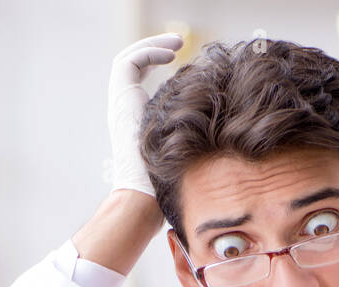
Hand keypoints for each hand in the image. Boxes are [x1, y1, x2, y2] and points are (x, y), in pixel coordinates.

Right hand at [107, 33, 184, 196]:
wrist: (144, 192)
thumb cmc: (165, 180)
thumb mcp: (179, 146)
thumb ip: (186, 131)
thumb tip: (218, 125)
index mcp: (133, 115)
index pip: (136, 76)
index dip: (153, 61)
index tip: (177, 56)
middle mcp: (122, 107)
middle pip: (130, 63)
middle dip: (153, 47)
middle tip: (178, 42)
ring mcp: (119, 103)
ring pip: (126, 59)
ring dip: (152, 45)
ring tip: (177, 42)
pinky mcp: (121, 98)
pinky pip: (128, 62)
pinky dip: (149, 52)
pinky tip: (171, 55)